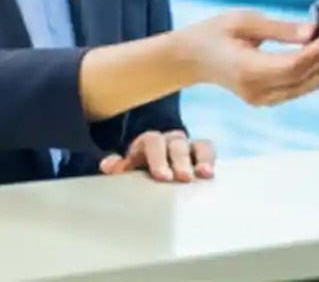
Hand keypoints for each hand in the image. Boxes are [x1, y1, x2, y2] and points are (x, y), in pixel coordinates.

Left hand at [99, 130, 214, 182]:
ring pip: (197, 145)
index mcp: (148, 143)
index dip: (158, 158)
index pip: (153, 143)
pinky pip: (208, 151)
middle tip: (183, 177)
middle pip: (176, 144)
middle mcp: (169, 140)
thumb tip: (107, 165)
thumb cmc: (140, 173)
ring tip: (204, 174)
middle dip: (180, 160)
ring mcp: (188, 146)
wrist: (154, 173)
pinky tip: (210, 175)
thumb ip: (119, 168)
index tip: (163, 177)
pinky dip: (210, 160)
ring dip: (201, 159)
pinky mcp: (202, 155)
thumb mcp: (128, 171)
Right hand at [176, 10, 318, 105]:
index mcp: (249, 71)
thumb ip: (280, 29)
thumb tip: (313, 31)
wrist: (192, 58)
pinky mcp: (266, 100)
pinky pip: (299, 87)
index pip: (297, 64)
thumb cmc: (215, 32)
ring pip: (307, 85)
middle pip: (307, 76)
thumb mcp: (244, 20)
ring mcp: (262, 100)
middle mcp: (258, 91)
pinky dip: (314, 70)